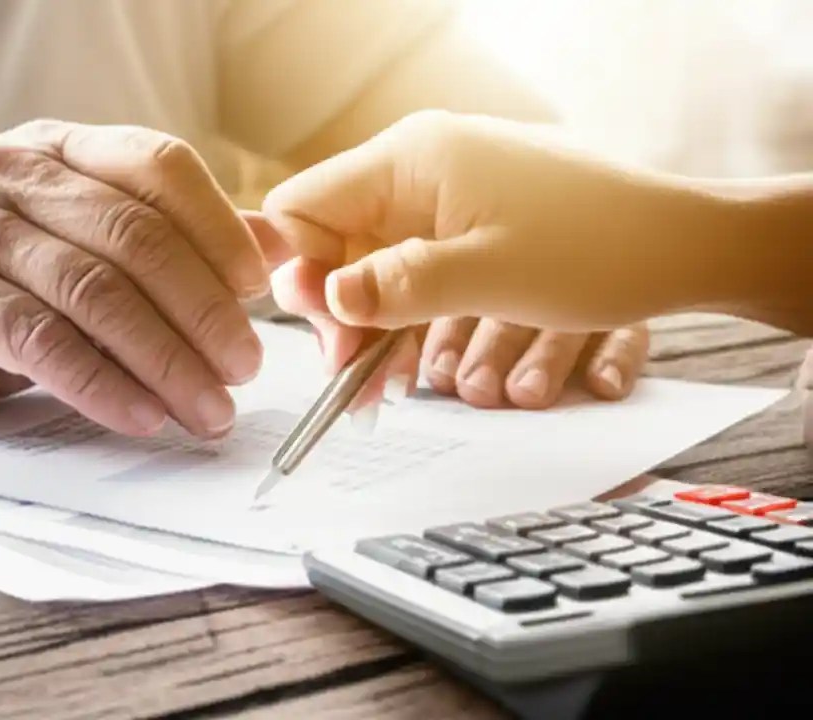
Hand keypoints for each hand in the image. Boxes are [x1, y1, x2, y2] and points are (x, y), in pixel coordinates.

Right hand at [0, 120, 274, 435]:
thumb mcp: (83, 252)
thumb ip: (171, 242)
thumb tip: (274, 248)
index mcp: (53, 148)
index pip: (157, 165)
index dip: (220, 227)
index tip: (260, 291)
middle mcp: (6, 172)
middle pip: (134, 236)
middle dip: (204, 312)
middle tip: (245, 370)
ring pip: (94, 292)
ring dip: (166, 360)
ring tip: (208, 409)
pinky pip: (40, 341)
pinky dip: (102, 384)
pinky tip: (143, 417)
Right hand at [263, 111, 667, 407]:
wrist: (685, 242)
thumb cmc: (600, 248)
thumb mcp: (487, 277)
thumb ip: (395, 287)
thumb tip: (323, 299)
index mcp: (412, 159)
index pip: (304, 207)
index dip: (302, 275)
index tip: (332, 336)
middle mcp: (418, 165)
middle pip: (333, 240)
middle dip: (336, 313)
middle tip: (356, 378)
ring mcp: (442, 191)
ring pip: (369, 260)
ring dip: (369, 324)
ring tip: (381, 387)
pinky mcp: (465, 219)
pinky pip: (408, 264)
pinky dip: (402, 313)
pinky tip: (407, 361)